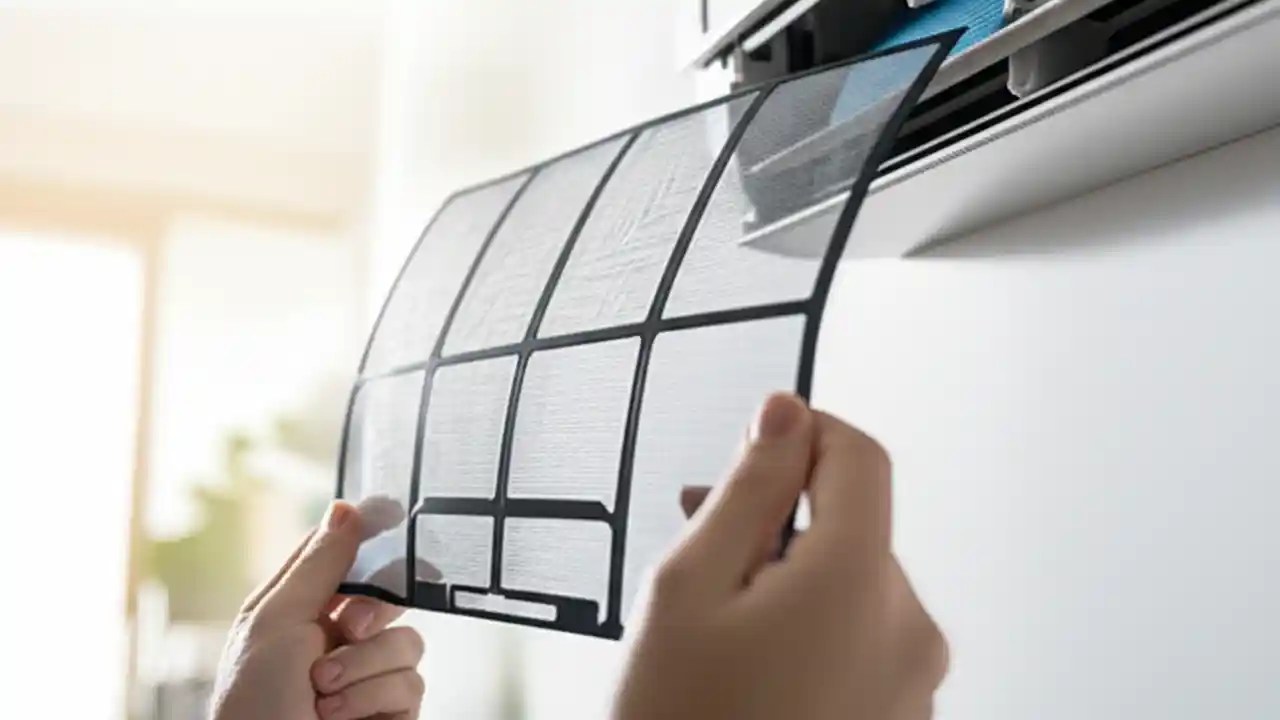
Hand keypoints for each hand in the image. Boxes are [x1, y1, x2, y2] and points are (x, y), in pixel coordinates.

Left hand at [210, 501, 426, 719]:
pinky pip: (412, 682)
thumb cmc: (252, 704)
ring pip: (408, 641)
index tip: (394, 514)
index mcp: (301, 608)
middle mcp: (337, 638)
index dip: (371, 534)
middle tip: (349, 628)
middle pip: (390, 594)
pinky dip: (373, 697)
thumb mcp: (276, 621)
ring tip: (323, 696)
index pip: (346, 556)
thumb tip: (347, 506)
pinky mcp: (390, 710)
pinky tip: (338, 717)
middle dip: (374, 610)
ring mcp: (367, 676)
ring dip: (363, 668)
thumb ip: (321, 564)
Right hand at [613, 393, 948, 719]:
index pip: (861, 458)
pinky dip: (814, 630)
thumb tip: (786, 415)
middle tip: (705, 544)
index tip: (759, 441)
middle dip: (784, 520)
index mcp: (861, 584)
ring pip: (856, 586)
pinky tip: (752, 662)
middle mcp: (909, 632)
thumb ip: (749, 489)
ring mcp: (913, 685)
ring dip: (794, 578)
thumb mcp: (691, 587)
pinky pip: (864, 640)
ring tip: (720, 619)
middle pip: (857, 527)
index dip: (806, 433)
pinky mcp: (901, 718)